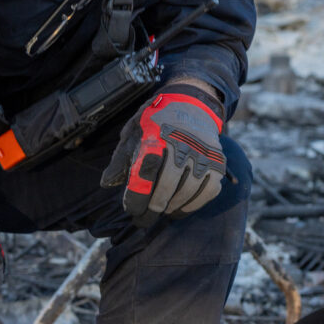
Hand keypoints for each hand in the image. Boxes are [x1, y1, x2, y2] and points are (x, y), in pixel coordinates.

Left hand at [101, 85, 225, 227]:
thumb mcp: (134, 132)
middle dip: (153, 209)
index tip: (132, 209)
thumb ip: (121, 159)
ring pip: (187, 192)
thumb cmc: (157, 121)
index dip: (136, 197)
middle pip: (166, 187)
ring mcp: (202, 154)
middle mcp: (181, 145)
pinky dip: (193, 204)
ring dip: (172, 208)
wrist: (191, 103)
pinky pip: (208, 191)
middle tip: (144, 220)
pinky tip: (180, 208)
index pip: (144, 175)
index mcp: (156, 137)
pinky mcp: (217, 162)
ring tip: (162, 212)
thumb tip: (107, 184)